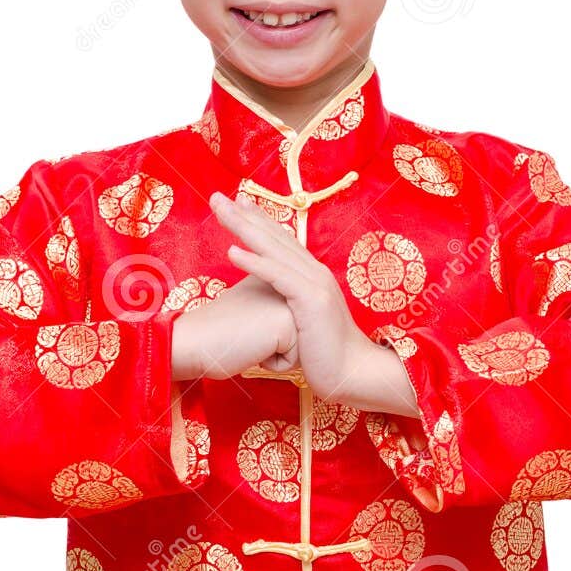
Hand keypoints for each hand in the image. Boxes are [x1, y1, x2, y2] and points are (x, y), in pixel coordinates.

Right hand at [171, 272, 298, 382]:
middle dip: (275, 345)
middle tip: (245, 332)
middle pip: (301, 336)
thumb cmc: (218, 331)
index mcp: (278, 276)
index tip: (246, 326)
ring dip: (275, 354)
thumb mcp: (252, 308)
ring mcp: (290, 301)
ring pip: (301, 349)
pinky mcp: (287, 323)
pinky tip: (252, 348)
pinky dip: (272, 364)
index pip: (293, 323)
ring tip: (249, 338)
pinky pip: (293, 360)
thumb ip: (274, 305)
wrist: (194, 341)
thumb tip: (290, 321)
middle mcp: (287, 284)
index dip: (268, 336)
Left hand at [208, 189, 374, 402]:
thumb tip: (267, 315)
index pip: (280, 240)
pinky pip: (278, 276)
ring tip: (220, 211)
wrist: (354, 374)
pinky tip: (232, 251)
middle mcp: (313, 272)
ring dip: (244, 228)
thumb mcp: (302, 325)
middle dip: (243, 215)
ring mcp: (314, 284)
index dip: (258, 219)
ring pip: (273, 250)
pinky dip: (255, 262)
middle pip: (273, 237)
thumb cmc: (326, 355)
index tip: (237, 202)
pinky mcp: (311, 301)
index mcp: (311, 276)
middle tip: (217, 196)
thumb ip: (286, 311)